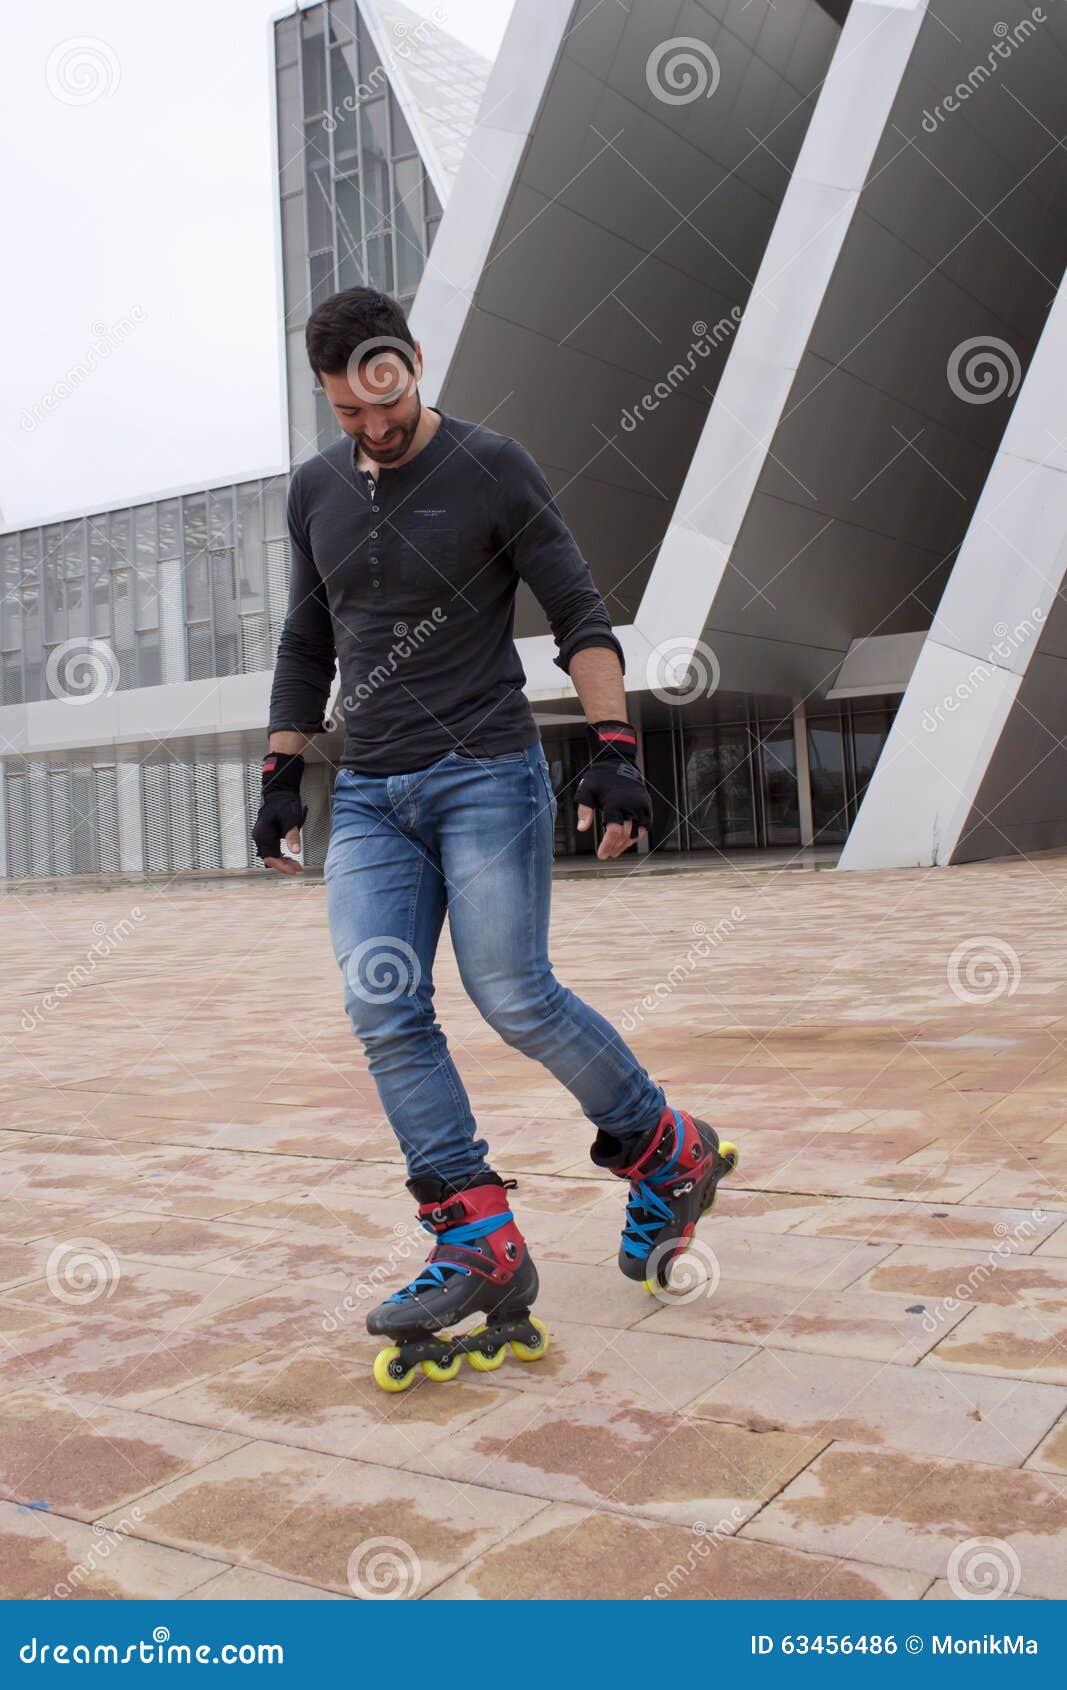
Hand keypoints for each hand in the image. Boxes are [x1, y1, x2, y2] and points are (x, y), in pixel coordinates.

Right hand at [252, 751, 306, 874]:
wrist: (280, 792)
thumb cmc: (284, 804)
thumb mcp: (291, 819)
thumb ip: (292, 835)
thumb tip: (296, 852)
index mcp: (263, 834)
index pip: (270, 857)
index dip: (281, 866)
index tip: (293, 871)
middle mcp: (260, 836)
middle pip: (270, 858)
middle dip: (284, 865)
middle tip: (298, 869)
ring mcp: (262, 835)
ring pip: (271, 854)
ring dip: (283, 861)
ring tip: (296, 865)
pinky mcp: (267, 834)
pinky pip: (272, 849)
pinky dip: (281, 855)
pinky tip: (290, 857)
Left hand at [575, 721, 652, 859]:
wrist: (619, 763)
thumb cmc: (599, 779)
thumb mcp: (586, 791)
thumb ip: (584, 811)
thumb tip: (582, 829)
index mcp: (615, 802)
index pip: (613, 831)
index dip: (607, 845)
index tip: (602, 855)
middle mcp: (630, 805)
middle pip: (624, 834)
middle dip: (615, 847)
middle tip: (607, 855)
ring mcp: (641, 805)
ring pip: (637, 832)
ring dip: (626, 844)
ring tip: (616, 851)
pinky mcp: (647, 805)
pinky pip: (645, 826)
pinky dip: (637, 835)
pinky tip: (627, 841)